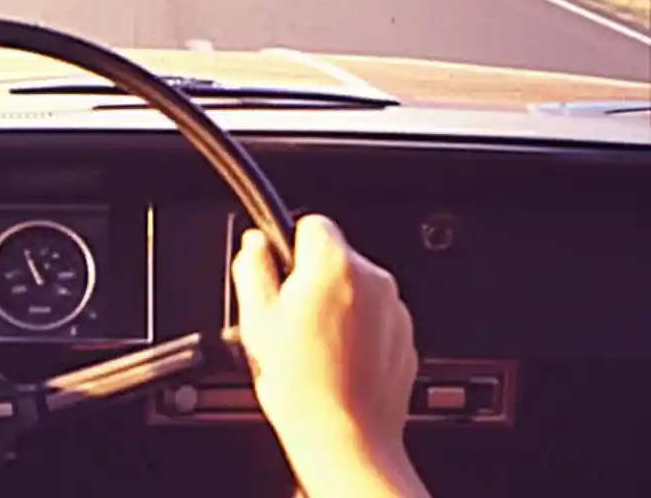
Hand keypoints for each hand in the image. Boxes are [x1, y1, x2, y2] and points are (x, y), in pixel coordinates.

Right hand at [231, 215, 425, 496]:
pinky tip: (335, 361)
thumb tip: (254, 244)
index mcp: (334, 264)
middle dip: (312, 279)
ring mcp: (394, 309)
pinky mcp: (406, 337)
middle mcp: (374, 279)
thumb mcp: (256, 319)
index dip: (289, 247)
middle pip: (335, 256)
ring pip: (356, 288)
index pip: (312, 222)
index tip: (280, 274)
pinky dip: (357, 331)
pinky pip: (375, 318)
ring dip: (336, 306)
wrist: (345, 437)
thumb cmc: (300, 384)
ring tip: (313, 347)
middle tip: (290, 320)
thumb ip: (252, 267)